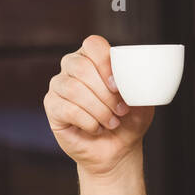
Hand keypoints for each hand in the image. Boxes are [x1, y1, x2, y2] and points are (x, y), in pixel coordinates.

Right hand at [43, 35, 154, 177]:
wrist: (117, 149)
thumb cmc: (129, 120)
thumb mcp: (142, 99)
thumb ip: (139, 82)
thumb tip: (137, 73)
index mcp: (94, 57)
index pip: (92, 45)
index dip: (105, 62)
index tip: (118, 86)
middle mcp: (72, 67)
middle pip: (81, 67)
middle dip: (105, 93)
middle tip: (121, 110)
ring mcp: (59, 86)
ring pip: (74, 89)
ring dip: (99, 109)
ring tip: (112, 122)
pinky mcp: (53, 106)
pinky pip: (68, 109)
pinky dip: (89, 122)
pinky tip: (97, 128)